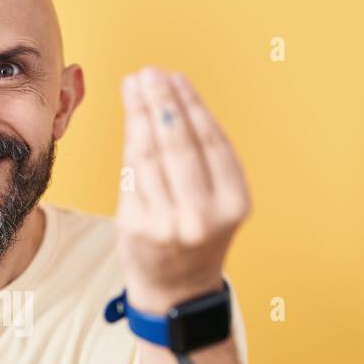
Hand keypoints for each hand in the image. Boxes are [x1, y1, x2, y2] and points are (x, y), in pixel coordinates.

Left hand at [115, 67, 250, 312]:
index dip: (189, 104)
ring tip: (136, 85)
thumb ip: (202, 156)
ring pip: (149, 154)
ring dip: (140, 113)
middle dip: (161, 101)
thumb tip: (175, 95)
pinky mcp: (135, 227)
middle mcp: (201, 215)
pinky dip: (130, 140)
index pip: (209, 140)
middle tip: (150, 73)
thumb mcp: (217, 199)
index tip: (175, 76)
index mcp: (233, 203)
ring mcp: (166, 223)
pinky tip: (131, 118)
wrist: (177, 289)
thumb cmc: (198, 232)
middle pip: (177, 144)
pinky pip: (130, 173)